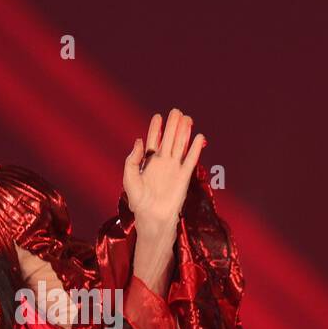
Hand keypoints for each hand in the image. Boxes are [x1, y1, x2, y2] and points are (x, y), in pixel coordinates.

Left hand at [123, 109, 205, 239]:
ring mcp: (174, 168)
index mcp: (148, 162)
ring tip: (187, 118)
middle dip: (172, 125)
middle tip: (176, 111)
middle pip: (169, 139)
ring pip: (180, 145)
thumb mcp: (129, 178)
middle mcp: (162, 162)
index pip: (152, 140)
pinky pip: (190, 159)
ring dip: (184, 132)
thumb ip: (132, 159)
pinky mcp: (184, 176)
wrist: (153, 217)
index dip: (155, 128)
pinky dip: (195, 148)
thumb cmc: (139, 201)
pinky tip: (198, 137)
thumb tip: (139, 140)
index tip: (158, 116)